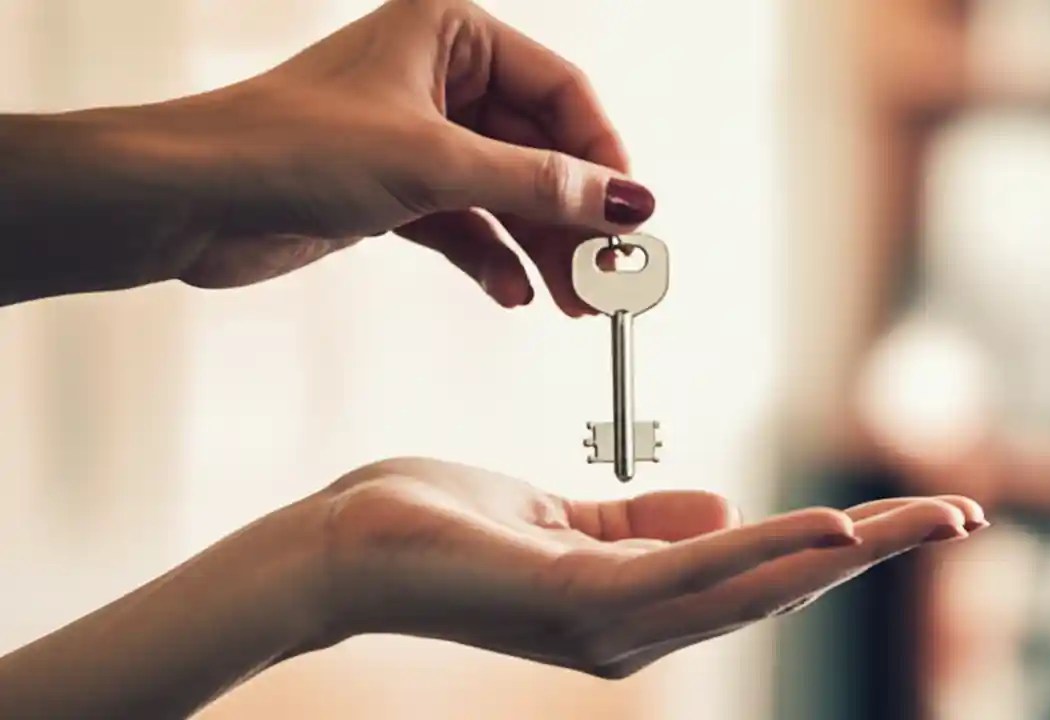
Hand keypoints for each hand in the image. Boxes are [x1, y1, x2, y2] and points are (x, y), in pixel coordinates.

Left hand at [30, 0, 649, 311]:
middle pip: (539, 149)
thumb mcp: (434, 163)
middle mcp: (438, 79)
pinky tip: (515, 292)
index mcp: (450, 33)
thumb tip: (622, 200)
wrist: (189, 199)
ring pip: (506, 193)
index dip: (601, 156)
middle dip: (573, 217)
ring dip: (542, 248)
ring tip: (575, 300)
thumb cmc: (283, 144)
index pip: (560, 91)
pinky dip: (492, 259)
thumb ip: (537, 184)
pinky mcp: (396, 189)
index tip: (631, 215)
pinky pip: (467, 224)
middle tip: (609, 274)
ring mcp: (418, 137)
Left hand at [313, 457, 986, 677]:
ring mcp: (611, 623)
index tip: (907, 514)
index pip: (759, 569)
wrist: (344, 549)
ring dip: (846, 554)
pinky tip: (822, 530)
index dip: (841, 547)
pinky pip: (685, 576)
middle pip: (779, 584)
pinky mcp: (577, 600)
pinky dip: (759, 552)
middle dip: (874, 555)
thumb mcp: (558, 517)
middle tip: (964, 516)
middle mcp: (637, 628)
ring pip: (753, 584)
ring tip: (925, 520)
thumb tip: (720, 509)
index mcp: (636, 601)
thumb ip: (640, 524)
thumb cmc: (441, 528)